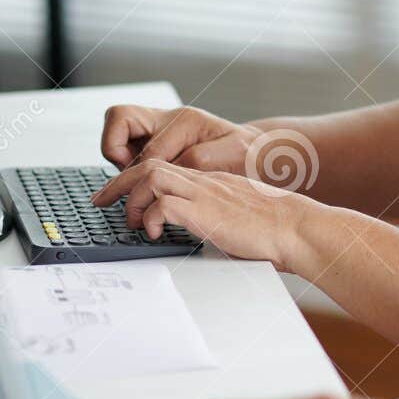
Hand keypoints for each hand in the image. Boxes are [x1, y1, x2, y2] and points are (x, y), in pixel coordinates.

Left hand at [90, 157, 320, 270]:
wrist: (298, 227)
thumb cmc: (276, 230)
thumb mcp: (237, 218)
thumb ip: (216, 217)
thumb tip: (203, 233)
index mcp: (210, 181)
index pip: (162, 167)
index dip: (133, 179)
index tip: (116, 195)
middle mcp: (204, 181)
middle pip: (148, 165)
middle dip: (118, 183)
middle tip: (100, 201)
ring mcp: (205, 194)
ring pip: (151, 177)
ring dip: (132, 199)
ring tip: (131, 221)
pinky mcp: (207, 212)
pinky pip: (164, 205)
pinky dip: (151, 217)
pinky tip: (154, 232)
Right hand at [99, 105, 260, 173]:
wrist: (253, 151)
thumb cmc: (245, 154)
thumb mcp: (231, 156)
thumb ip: (198, 160)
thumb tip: (170, 167)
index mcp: (186, 121)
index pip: (150, 146)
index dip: (146, 173)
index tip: (149, 196)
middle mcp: (167, 119)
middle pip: (119, 118)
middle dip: (115, 150)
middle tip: (128, 177)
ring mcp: (157, 128)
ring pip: (116, 130)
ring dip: (118, 157)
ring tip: (134, 182)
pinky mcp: (152, 141)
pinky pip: (124, 146)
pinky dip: (126, 164)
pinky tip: (143, 182)